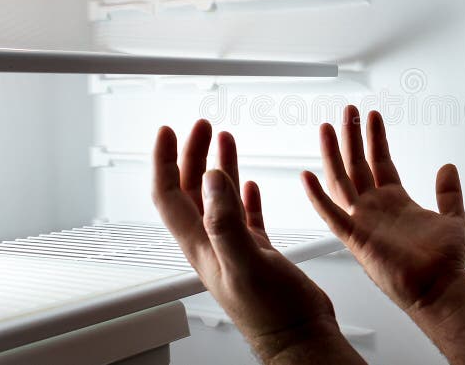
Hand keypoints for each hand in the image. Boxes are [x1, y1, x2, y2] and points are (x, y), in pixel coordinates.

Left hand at [152, 120, 351, 362]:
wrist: (300, 337)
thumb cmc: (273, 314)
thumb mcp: (246, 262)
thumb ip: (226, 221)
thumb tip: (212, 178)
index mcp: (201, 244)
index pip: (169, 195)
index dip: (164, 161)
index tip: (168, 132)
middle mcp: (213, 244)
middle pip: (192, 190)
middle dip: (192, 154)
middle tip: (201, 127)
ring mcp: (235, 248)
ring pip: (219, 198)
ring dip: (218, 166)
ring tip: (224, 140)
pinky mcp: (259, 253)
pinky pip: (246, 216)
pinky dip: (244, 195)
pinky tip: (251, 185)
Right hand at [302, 106, 464, 314]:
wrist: (440, 288)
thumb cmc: (444, 262)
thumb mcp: (453, 218)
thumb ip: (449, 193)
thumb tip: (447, 168)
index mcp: (396, 202)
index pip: (380, 162)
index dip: (375, 138)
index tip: (372, 116)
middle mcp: (375, 209)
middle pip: (357, 165)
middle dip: (351, 136)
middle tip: (347, 111)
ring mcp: (363, 221)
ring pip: (341, 181)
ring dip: (333, 154)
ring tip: (327, 129)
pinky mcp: (356, 237)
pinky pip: (331, 214)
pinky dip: (317, 196)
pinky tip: (307, 176)